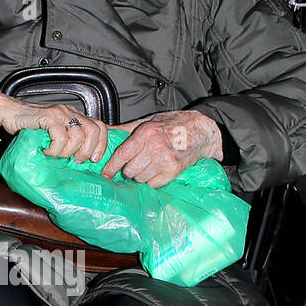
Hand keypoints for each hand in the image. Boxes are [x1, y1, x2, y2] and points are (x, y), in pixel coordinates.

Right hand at [0, 91, 108, 163]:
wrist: (10, 113)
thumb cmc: (30, 126)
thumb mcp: (54, 133)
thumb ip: (68, 140)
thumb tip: (81, 159)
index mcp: (75, 116)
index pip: (100, 127)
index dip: (102, 145)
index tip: (94, 159)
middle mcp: (71, 112)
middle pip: (93, 131)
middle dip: (86, 151)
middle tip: (74, 160)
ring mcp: (60, 113)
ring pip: (77, 137)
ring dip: (67, 152)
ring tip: (55, 154)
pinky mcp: (49, 117)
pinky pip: (61, 137)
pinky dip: (55, 149)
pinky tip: (46, 150)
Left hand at [101, 110, 223, 186]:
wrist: (200, 131)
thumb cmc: (173, 125)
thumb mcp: (148, 121)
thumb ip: (126, 129)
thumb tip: (106, 131)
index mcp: (147, 133)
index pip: (123, 154)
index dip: (111, 166)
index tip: (105, 174)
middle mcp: (155, 147)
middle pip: (129, 170)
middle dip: (129, 169)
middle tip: (136, 163)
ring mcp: (165, 161)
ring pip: (140, 179)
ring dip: (140, 175)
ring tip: (149, 165)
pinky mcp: (173, 171)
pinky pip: (153, 184)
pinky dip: (152, 180)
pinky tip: (158, 170)